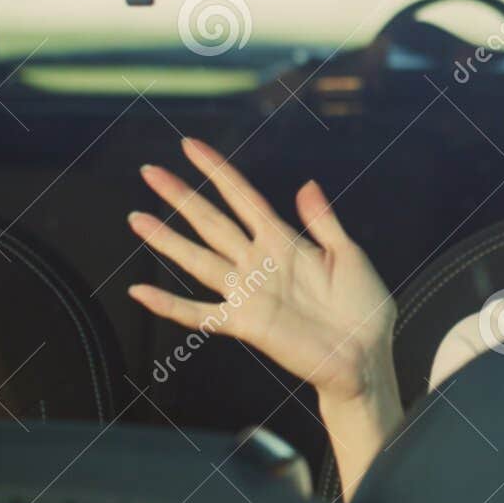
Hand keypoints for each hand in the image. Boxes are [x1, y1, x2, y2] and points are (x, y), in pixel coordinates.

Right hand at [126, 137, 396, 403]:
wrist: (366, 355)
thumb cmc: (364, 308)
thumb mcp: (349, 255)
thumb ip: (324, 221)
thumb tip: (307, 184)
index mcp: (285, 241)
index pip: (243, 198)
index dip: (218, 171)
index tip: (191, 146)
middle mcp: (259, 263)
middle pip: (212, 222)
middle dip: (182, 196)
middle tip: (150, 171)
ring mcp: (249, 293)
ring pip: (198, 260)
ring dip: (167, 240)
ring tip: (137, 217)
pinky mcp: (245, 324)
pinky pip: (199, 314)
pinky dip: (169, 305)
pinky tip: (140, 292)